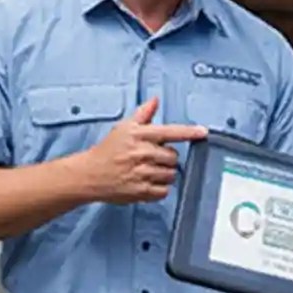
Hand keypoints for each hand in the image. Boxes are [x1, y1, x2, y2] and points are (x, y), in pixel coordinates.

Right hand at [79, 97, 206, 203]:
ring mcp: (142, 173)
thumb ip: (143, 114)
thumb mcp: (124, 127)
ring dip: (164, 174)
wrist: (90, 174)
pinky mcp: (140, 191)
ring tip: (149, 171)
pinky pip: (164, 191)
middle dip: (167, 158)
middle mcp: (142, 153)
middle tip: (153, 158)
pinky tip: (148, 183)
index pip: (171, 132)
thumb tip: (155, 101)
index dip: (189, 132)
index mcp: (140, 135)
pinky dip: (160, 189)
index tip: (203, 132)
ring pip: (171, 174)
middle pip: (173, 156)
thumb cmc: (108, 150)